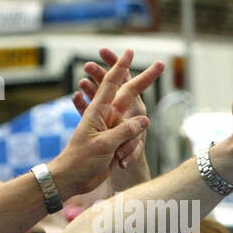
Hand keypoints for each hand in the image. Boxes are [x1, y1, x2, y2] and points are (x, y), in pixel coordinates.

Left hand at [49, 49, 156, 199]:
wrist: (72, 181)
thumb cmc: (81, 160)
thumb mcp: (104, 144)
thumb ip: (125, 130)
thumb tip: (145, 120)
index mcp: (98, 112)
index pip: (111, 84)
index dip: (120, 67)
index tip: (130, 51)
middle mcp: (106, 116)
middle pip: (128, 94)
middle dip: (144, 80)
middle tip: (160, 64)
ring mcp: (111, 129)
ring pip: (133, 125)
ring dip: (130, 145)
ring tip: (118, 159)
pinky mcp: (115, 142)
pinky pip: (129, 141)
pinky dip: (129, 152)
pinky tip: (122, 160)